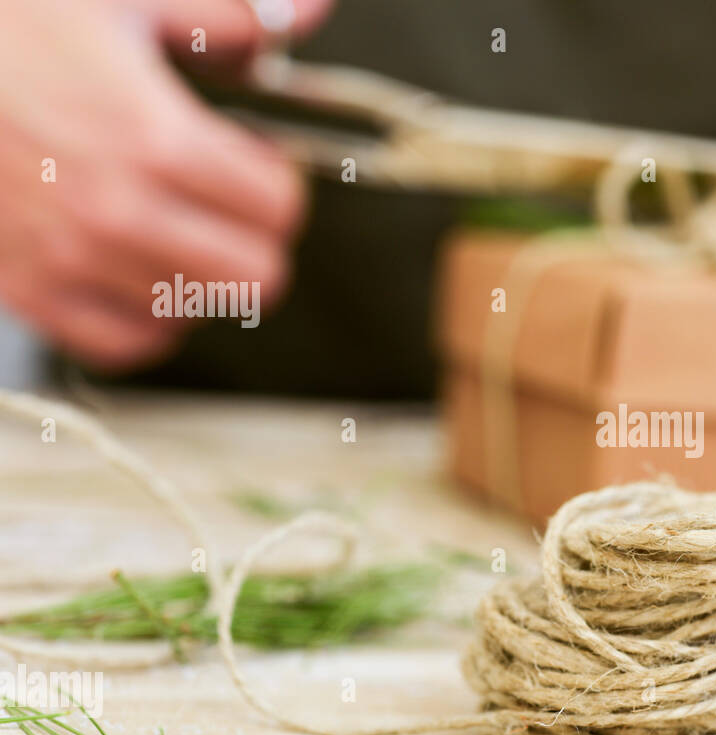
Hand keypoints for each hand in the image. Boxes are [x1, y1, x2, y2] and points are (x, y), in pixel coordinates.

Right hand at [0, 0, 329, 370]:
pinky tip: (138, 275)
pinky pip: (126, 345)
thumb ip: (228, 15)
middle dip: (253, 239)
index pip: (279, 207)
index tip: (250, 161)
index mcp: (155, 138)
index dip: (275, 181)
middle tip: (225, 206)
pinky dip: (146, 320)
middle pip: (255, 277)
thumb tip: (309, 11)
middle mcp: (118, 211)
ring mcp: (71, 258)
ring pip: (196, 313)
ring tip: (172, 228)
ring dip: (199, 276)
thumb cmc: (5, 22)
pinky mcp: (27, 290)